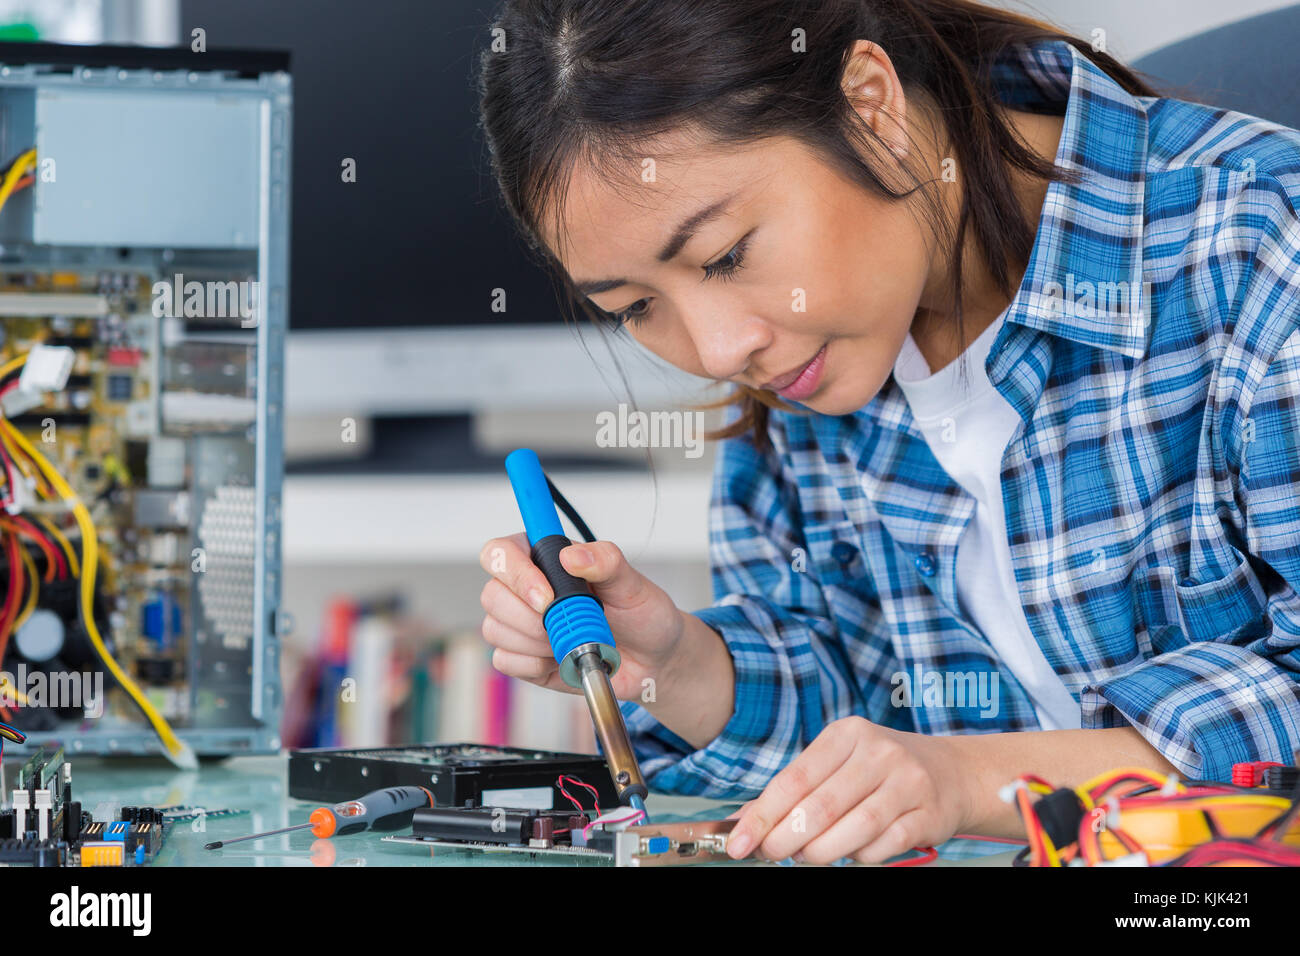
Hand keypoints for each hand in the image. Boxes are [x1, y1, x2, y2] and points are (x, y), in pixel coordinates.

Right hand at [478, 532, 684, 699]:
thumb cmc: (640, 615)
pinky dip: (535, 666)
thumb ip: (606, 561)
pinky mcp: (522, 656)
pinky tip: (561, 660)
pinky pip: (505, 661)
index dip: (515, 574)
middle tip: (568, 625)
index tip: (547, 598)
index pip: (501, 552)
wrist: (651, 660)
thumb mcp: (633, 583)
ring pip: (495, 630)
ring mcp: (519, 623)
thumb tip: (573, 556)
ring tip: (572, 641)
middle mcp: (524, 587)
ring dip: (536, 643)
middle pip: (492, 595)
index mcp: (545, 557)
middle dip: (531, 618)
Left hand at [725, 716, 972, 863]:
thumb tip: (747, 821)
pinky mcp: (928, 813)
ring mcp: (907, 782)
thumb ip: (797, 789)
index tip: (740, 842)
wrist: (951, 773)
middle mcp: (878, 752)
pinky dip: (860, 856)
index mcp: (847, 734)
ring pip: (852, 828)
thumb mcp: (839, 763)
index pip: (795, 778)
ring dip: (821, 851)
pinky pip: (884, 845)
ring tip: (808, 856)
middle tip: (771, 853)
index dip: (763, 814)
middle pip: (820, 806)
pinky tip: (851, 852)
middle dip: (786, 838)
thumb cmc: (880, 770)